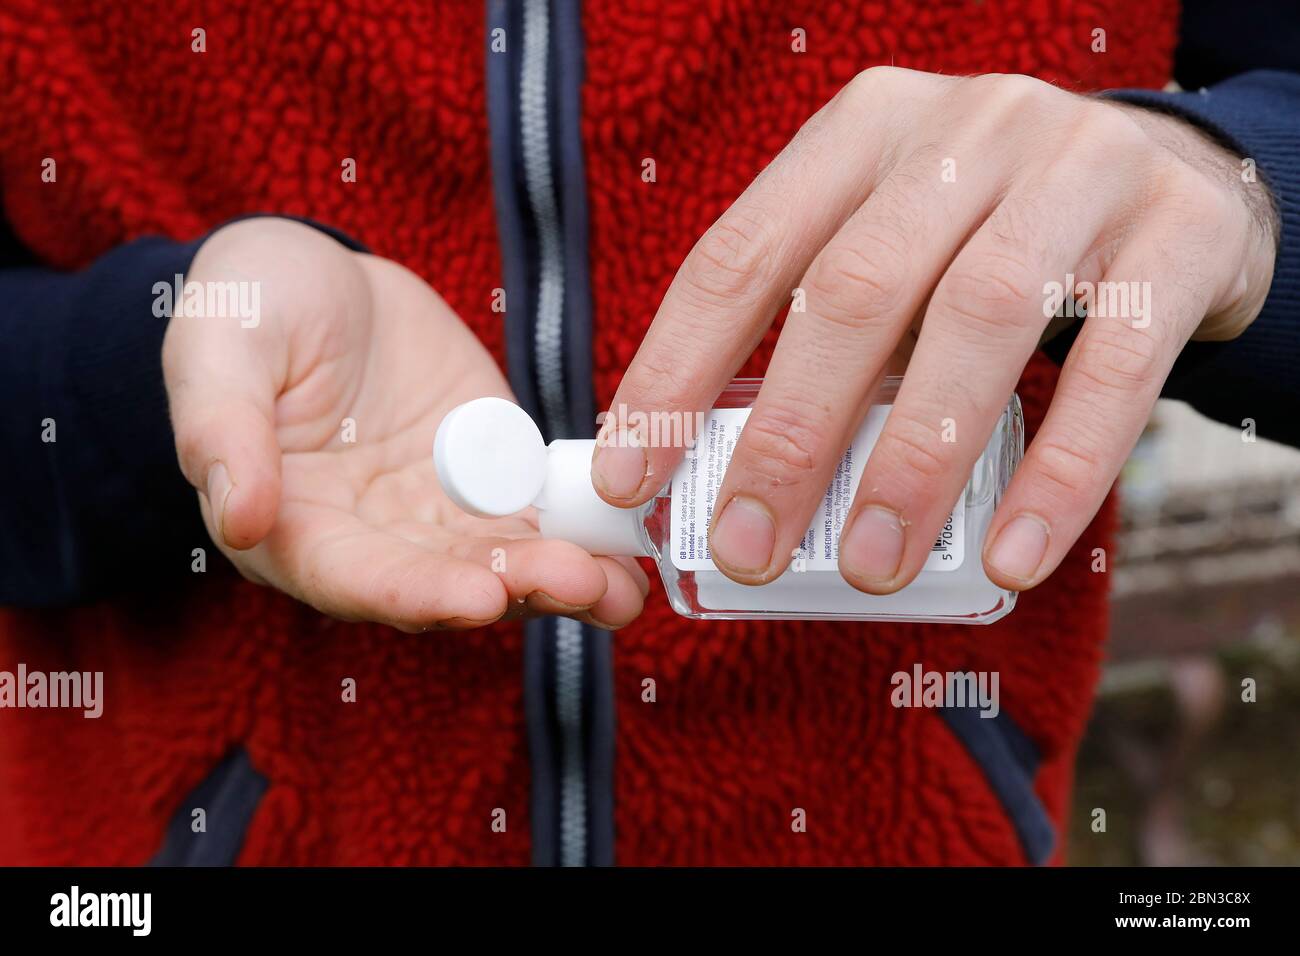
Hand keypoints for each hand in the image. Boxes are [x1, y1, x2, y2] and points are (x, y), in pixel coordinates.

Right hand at [163, 218, 646, 630]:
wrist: (320, 278)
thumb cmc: (248, 308)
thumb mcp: (220, 349)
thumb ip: (223, 431)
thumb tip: (238, 516)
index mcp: (294, 526)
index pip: (355, 579)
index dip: (417, 593)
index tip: (479, 596)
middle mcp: (372, 539)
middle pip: (446, 582)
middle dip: (514, 588)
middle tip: (579, 582)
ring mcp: (438, 511)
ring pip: (503, 561)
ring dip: (563, 580)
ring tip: (618, 585)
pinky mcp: (492, 476)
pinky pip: (539, 516)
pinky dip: (584, 538)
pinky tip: (631, 556)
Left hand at [592, 68, 1277, 592]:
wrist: (1178, 178)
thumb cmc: (995, 235)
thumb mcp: (895, 252)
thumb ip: (825, 338)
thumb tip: (736, 481)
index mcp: (863, 132)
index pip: (740, 255)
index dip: (673, 371)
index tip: (631, 479)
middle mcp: (965, 132)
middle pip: (853, 290)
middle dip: (789, 435)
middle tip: (747, 546)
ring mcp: (1079, 169)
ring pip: (980, 318)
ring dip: (914, 462)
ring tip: (868, 565)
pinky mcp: (1179, 233)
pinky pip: (1116, 367)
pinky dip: (1057, 473)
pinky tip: (1012, 556)